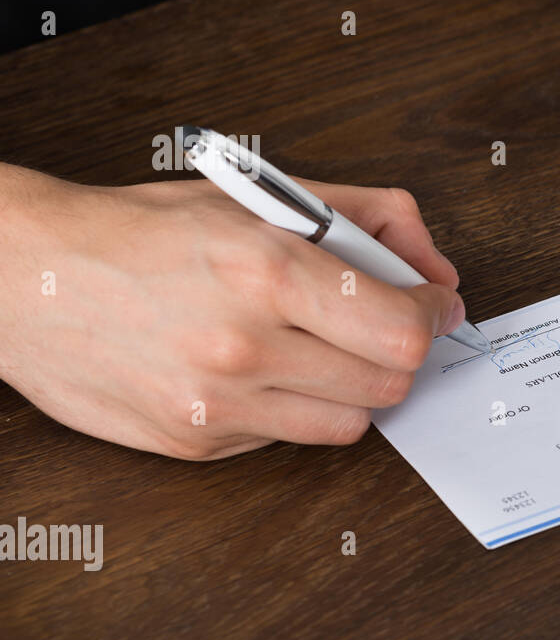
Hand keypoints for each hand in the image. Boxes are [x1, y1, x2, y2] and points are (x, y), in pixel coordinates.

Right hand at [0, 165, 463, 458]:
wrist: (29, 277)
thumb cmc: (148, 230)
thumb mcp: (264, 195)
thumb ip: (371, 221)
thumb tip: (438, 271)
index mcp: (267, 271)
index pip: (402, 331)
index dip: (433, 317)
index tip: (434, 305)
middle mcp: (243, 347)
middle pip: (388, 384)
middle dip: (397, 352)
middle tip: (378, 325)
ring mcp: (217, 406)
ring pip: (349, 424)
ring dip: (351, 387)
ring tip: (315, 347)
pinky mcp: (195, 444)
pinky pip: (288, 440)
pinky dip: (293, 408)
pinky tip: (258, 370)